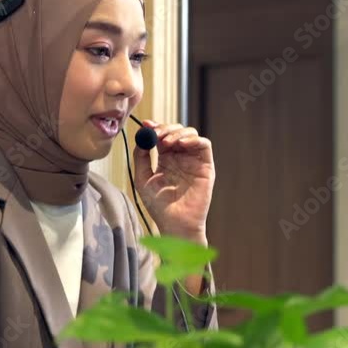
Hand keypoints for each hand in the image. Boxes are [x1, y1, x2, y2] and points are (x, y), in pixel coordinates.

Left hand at [133, 121, 214, 242]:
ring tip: (167, 143)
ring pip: (191, 134)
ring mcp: (194, 161)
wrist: (175, 223)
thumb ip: (141, 158)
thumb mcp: (143, 179)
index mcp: (166, 159)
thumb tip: (141, 136)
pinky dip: (194, 139)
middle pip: (176, 131)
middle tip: (156, 133)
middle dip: (165, 128)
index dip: (155, 127)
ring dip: (178, 132)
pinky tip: (181, 145)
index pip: (162, 136)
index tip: (146, 124)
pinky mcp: (206, 166)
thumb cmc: (159, 206)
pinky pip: (204, 145)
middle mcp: (181, 157)